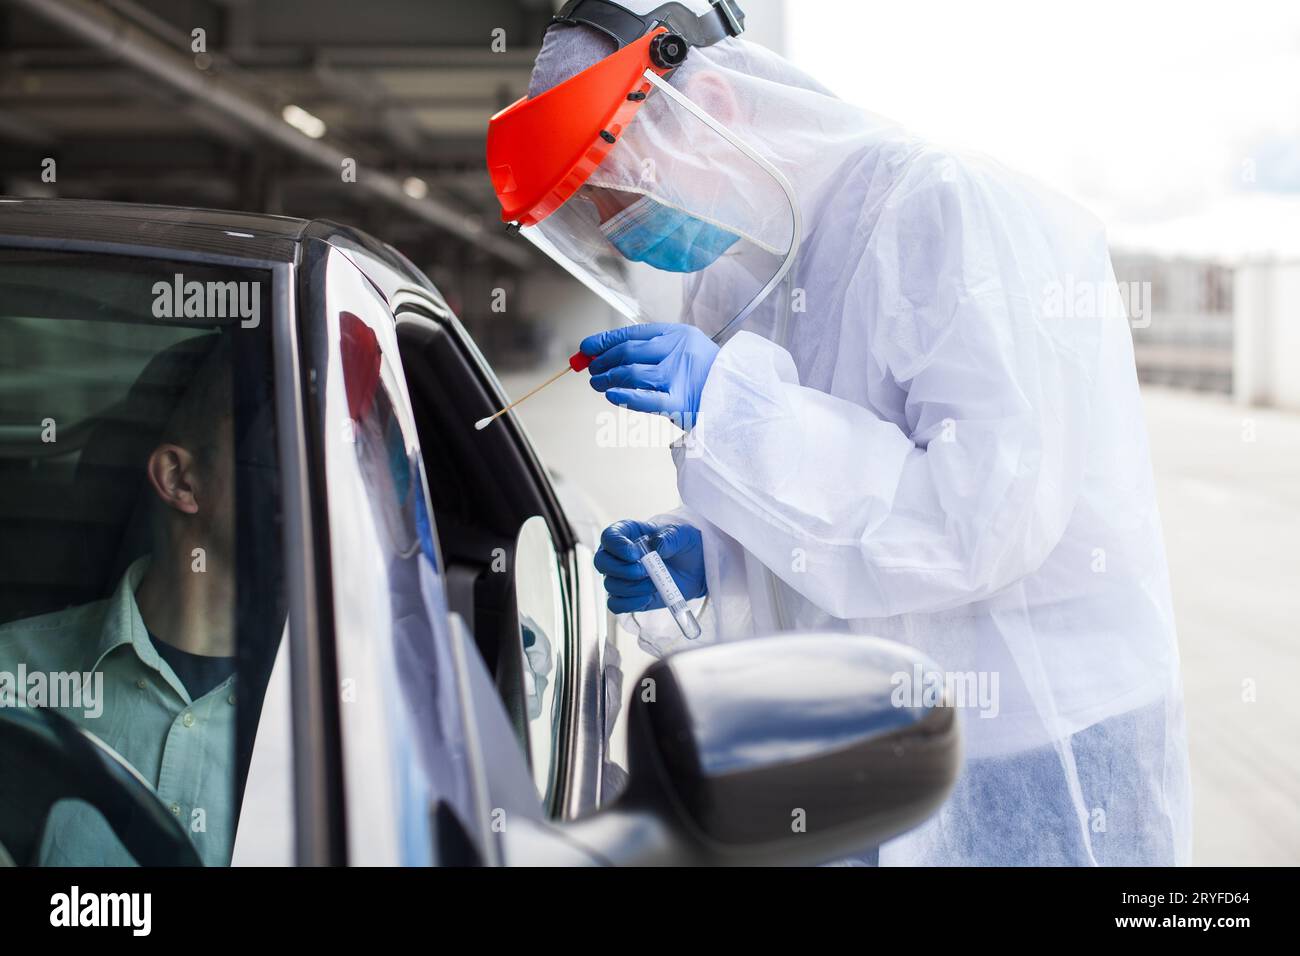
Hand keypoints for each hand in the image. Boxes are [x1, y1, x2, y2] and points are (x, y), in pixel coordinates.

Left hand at [580, 323, 718, 424]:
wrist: (737, 393)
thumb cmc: (706, 372)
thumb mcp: (685, 348)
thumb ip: (653, 348)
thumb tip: (609, 355)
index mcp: (677, 334)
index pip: (632, 333)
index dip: (605, 340)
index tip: (587, 347)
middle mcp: (677, 351)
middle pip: (629, 352)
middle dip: (604, 360)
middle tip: (592, 369)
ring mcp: (678, 377)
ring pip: (633, 373)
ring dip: (609, 378)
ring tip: (598, 383)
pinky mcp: (680, 403)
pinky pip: (648, 400)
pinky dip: (627, 397)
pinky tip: (612, 395)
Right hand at [594, 519, 705, 613]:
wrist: (694, 568)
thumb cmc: (683, 545)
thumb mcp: (681, 535)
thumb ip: (668, 538)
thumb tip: (656, 546)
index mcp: (627, 533)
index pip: (609, 536)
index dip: (617, 546)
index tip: (635, 554)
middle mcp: (618, 555)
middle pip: (601, 562)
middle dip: (621, 570)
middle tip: (643, 572)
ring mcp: (621, 577)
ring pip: (610, 585)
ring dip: (633, 588)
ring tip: (654, 584)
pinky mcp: (628, 597)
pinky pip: (616, 605)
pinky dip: (631, 603)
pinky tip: (647, 597)